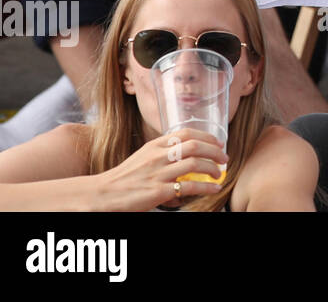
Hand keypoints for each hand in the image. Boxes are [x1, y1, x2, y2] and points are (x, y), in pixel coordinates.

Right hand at [91, 128, 227, 211]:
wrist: (102, 194)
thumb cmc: (124, 177)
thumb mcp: (143, 156)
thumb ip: (162, 151)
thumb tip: (186, 150)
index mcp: (155, 145)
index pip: (187, 132)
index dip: (207, 136)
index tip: (218, 142)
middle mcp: (158, 156)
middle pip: (195, 146)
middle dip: (215, 151)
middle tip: (224, 158)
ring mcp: (159, 174)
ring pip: (195, 164)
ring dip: (213, 168)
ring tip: (219, 173)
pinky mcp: (158, 192)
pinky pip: (189, 187)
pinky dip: (206, 187)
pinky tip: (214, 188)